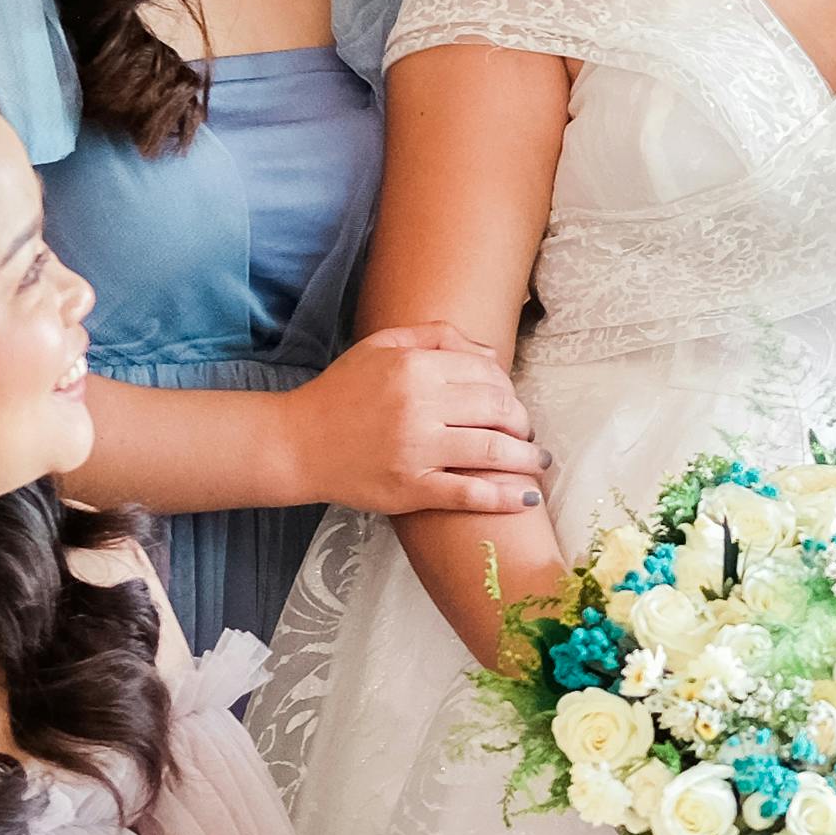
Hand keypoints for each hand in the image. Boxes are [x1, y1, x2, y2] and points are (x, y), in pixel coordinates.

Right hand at [294, 326, 544, 517]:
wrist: (297, 443)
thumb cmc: (340, 392)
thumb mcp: (381, 347)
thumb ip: (436, 337)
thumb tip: (491, 353)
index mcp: (415, 367)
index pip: (486, 373)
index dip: (509, 388)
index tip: (511, 403)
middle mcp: (419, 406)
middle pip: (498, 410)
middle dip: (523, 422)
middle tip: (527, 433)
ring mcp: (417, 450)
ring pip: (493, 451)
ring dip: (526, 458)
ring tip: (538, 462)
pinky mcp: (411, 489)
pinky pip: (469, 493)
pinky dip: (504, 497)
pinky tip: (526, 497)